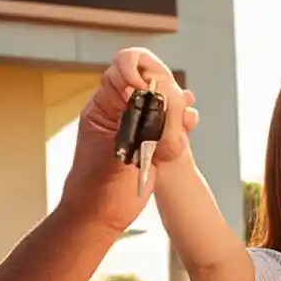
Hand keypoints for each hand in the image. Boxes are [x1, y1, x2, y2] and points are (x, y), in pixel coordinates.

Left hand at [59, 47, 198, 231]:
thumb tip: (159, 94)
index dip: (140, 66)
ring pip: (169, 99)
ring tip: (171, 140)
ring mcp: (140, 123)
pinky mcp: (155, 139)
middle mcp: (123, 108)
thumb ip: (136, 122)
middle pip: (154, 77)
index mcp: (105, 104)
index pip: (124, 63)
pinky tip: (185, 131)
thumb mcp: (114, 151)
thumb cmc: (96, 187)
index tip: (146, 88)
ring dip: (177, 114)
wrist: (100, 216)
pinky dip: (183, 123)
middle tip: (167, 122)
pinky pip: (175, 120)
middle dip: (166, 95)